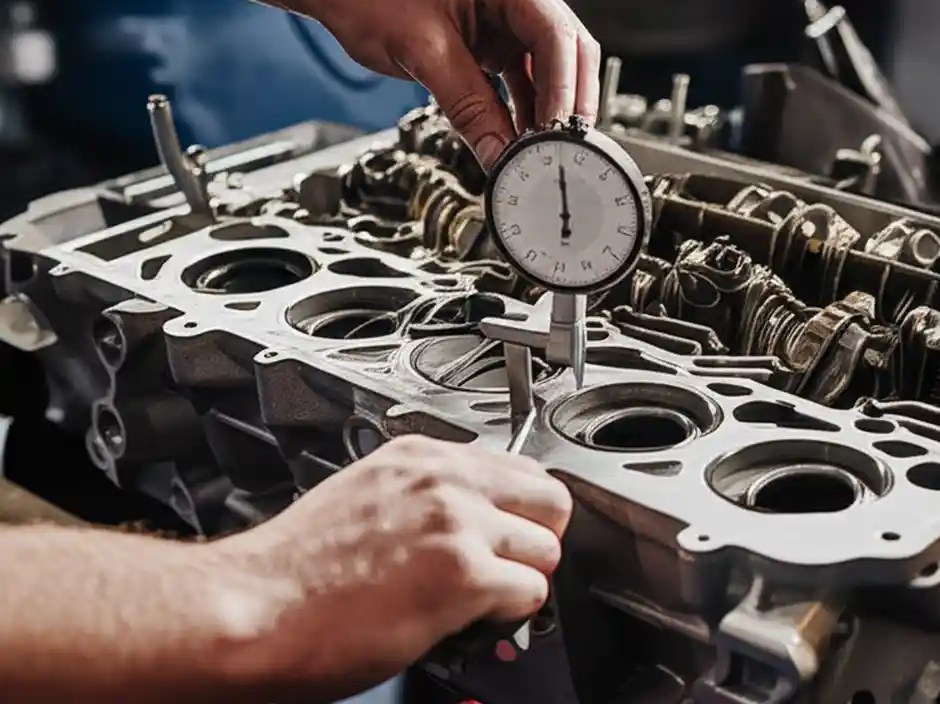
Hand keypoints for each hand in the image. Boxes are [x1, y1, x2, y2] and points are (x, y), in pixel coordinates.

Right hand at [211, 435, 572, 699]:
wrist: (250, 610)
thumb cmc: (294, 570)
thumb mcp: (364, 497)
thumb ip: (424, 497)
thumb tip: (468, 517)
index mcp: (420, 457)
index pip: (519, 468)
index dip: (518, 512)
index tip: (506, 535)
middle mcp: (445, 480)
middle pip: (551, 501)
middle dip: (535, 540)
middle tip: (506, 569)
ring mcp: (458, 524)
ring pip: (547, 550)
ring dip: (522, 581)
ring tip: (478, 600)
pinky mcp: (464, 575)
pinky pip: (531, 593)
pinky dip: (509, 615)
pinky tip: (468, 619)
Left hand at [253, 0, 600, 168]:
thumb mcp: (422, 49)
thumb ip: (468, 105)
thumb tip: (501, 153)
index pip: (556, 34)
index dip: (564, 86)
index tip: (557, 130)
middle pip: (565, 52)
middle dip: (567, 101)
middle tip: (564, 146)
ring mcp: (501, 22)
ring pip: (545, 70)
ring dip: (545, 112)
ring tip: (540, 152)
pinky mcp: (486, 44)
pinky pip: (516, 80)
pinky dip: (519, 111)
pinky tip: (518, 141)